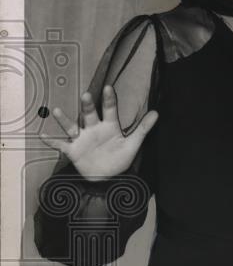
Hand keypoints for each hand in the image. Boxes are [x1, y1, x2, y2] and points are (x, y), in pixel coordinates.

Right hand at [39, 86, 158, 180]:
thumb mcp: (133, 144)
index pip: (109, 110)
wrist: (107, 178)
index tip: (108, 88)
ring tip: (57, 111)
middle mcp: (93, 129)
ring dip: (64, 120)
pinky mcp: (73, 150)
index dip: (109, 99)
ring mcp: (81, 139)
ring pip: (72, 126)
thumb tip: (157, 113)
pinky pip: (60, 145)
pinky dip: (51, 141)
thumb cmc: (119, 159)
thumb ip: (143, 129)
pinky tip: (42, 135)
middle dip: (87, 106)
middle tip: (86, 95)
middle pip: (89, 115)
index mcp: (109, 126)